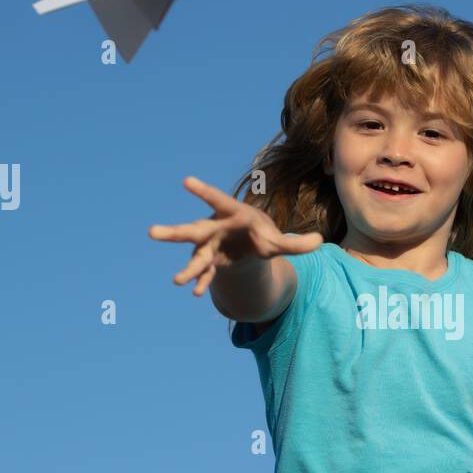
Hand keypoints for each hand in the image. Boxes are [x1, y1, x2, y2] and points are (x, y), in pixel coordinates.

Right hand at [147, 176, 322, 295]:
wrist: (250, 245)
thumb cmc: (263, 236)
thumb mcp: (280, 242)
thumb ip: (297, 243)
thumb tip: (321, 242)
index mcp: (232, 215)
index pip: (217, 200)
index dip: (203, 192)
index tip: (186, 180)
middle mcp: (216, 229)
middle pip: (194, 230)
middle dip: (174, 233)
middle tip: (151, 232)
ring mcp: (210, 247)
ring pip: (195, 256)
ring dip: (187, 268)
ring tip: (176, 281)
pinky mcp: (211, 263)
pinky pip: (205, 273)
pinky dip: (202, 282)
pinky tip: (196, 292)